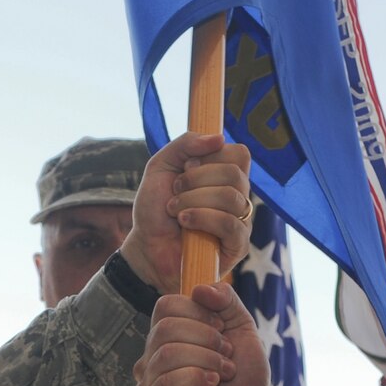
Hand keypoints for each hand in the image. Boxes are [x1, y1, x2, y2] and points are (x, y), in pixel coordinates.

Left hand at [122, 132, 253, 291]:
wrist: (145, 247)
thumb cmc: (155, 210)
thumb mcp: (161, 166)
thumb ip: (185, 144)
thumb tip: (219, 138)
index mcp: (225, 176)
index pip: (240, 154)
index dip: (212, 156)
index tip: (187, 167)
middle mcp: (237, 196)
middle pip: (234, 173)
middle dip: (196, 180)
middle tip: (175, 191)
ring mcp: (240, 221)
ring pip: (231, 197)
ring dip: (193, 200)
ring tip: (175, 212)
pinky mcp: (237, 246)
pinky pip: (230, 224)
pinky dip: (202, 218)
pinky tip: (184, 223)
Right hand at [134, 284, 280, 385]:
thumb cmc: (245, 375)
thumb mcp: (242, 328)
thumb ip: (226, 300)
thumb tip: (199, 289)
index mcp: (169, 334)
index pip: (165, 306)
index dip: (197, 312)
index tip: (222, 329)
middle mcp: (153, 356)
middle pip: (165, 329)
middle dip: (206, 339)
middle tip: (227, 356)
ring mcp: (150, 384)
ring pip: (165, 354)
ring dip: (205, 361)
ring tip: (223, 373)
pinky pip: (163, 384)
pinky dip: (193, 379)